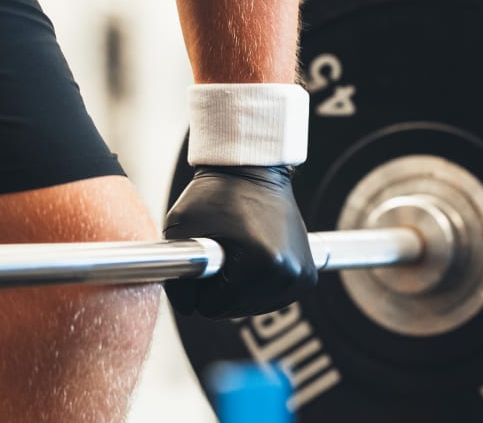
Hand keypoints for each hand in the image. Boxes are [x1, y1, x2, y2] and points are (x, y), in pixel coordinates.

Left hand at [164, 165, 316, 317]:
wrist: (254, 171)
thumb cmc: (216, 195)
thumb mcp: (180, 229)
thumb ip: (176, 276)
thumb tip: (186, 309)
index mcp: (261, 264)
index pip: (211, 307)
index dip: (199, 283)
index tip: (206, 252)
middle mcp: (288, 274)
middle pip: (233, 311)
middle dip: (219, 286)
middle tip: (223, 248)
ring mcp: (300, 276)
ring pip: (251, 307)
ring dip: (237, 287)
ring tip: (239, 249)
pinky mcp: (306, 276)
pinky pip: (269, 298)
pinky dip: (256, 285)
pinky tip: (254, 256)